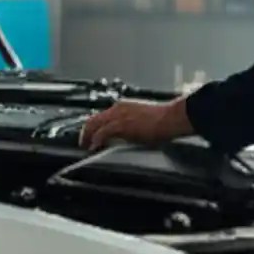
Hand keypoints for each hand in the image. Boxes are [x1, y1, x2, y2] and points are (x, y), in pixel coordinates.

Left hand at [79, 98, 193, 151]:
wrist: (170, 118)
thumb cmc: (164, 120)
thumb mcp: (144, 119)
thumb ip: (133, 125)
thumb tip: (129, 135)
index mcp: (124, 106)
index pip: (102, 115)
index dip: (94, 126)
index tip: (91, 135)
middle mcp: (118, 108)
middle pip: (93, 118)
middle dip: (85, 131)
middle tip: (83, 143)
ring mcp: (118, 116)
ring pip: (94, 124)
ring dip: (87, 136)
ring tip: (85, 146)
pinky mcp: (121, 125)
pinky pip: (102, 133)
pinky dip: (95, 140)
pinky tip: (93, 147)